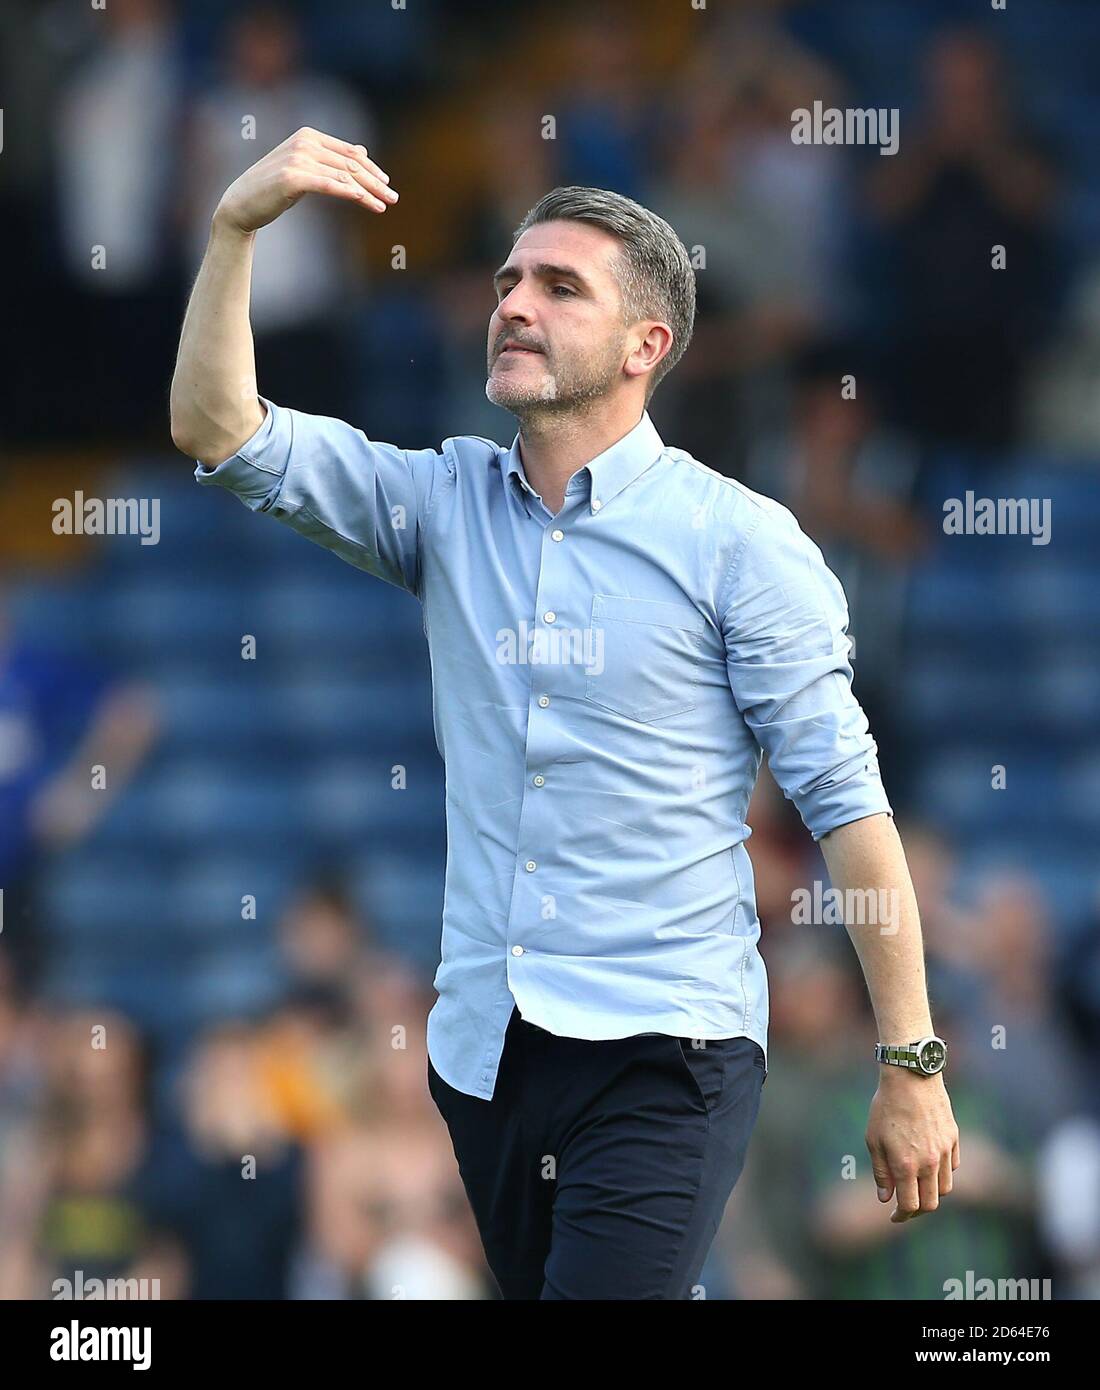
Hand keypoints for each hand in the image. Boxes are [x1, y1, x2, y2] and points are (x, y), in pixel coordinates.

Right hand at [214, 126, 398, 233]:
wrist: (242, 203)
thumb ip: (331, 159)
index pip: (348, 152)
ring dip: (368, 192)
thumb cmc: (274, 188)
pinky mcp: (293, 178)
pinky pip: (330, 186)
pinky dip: (350, 193)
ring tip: (385, 204)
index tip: (386, 183)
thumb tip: (362, 151)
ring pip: (343, 176)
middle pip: (349, 164)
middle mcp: (304, 143)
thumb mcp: (306, 169)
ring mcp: (298, 159)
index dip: (371, 168)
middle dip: (374, 182)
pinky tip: (366, 201)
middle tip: (393, 197)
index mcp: (308, 135)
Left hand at [866, 1071, 959, 1222]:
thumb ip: (881, 1172)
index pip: (909, 1205)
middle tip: (905, 1206)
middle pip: (931, 1203)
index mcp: (906, 1165)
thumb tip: (885, 1198)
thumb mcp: (874, 1139)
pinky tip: (929, 1167)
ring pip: (945, 1188)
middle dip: (917, 1210)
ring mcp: (945, 1151)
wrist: (910, 1076)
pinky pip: (953, 1167)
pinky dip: (942, 1173)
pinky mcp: (954, 1139)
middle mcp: (929, 1163)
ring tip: (917, 1186)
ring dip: (932, 1193)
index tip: (893, 1216)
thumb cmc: (886, 1106)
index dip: (901, 1216)